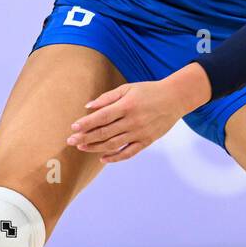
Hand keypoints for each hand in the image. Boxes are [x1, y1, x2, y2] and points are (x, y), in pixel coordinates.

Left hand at [65, 77, 191, 162]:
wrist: (175, 98)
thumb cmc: (148, 91)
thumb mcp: (128, 88)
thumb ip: (107, 97)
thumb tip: (88, 107)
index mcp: (127, 106)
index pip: (101, 117)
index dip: (86, 123)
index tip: (73, 128)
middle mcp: (132, 121)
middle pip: (104, 133)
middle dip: (85, 138)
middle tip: (70, 141)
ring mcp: (140, 133)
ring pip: (113, 144)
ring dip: (95, 147)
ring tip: (82, 148)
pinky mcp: (146, 141)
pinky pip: (128, 153)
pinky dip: (115, 157)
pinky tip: (102, 158)